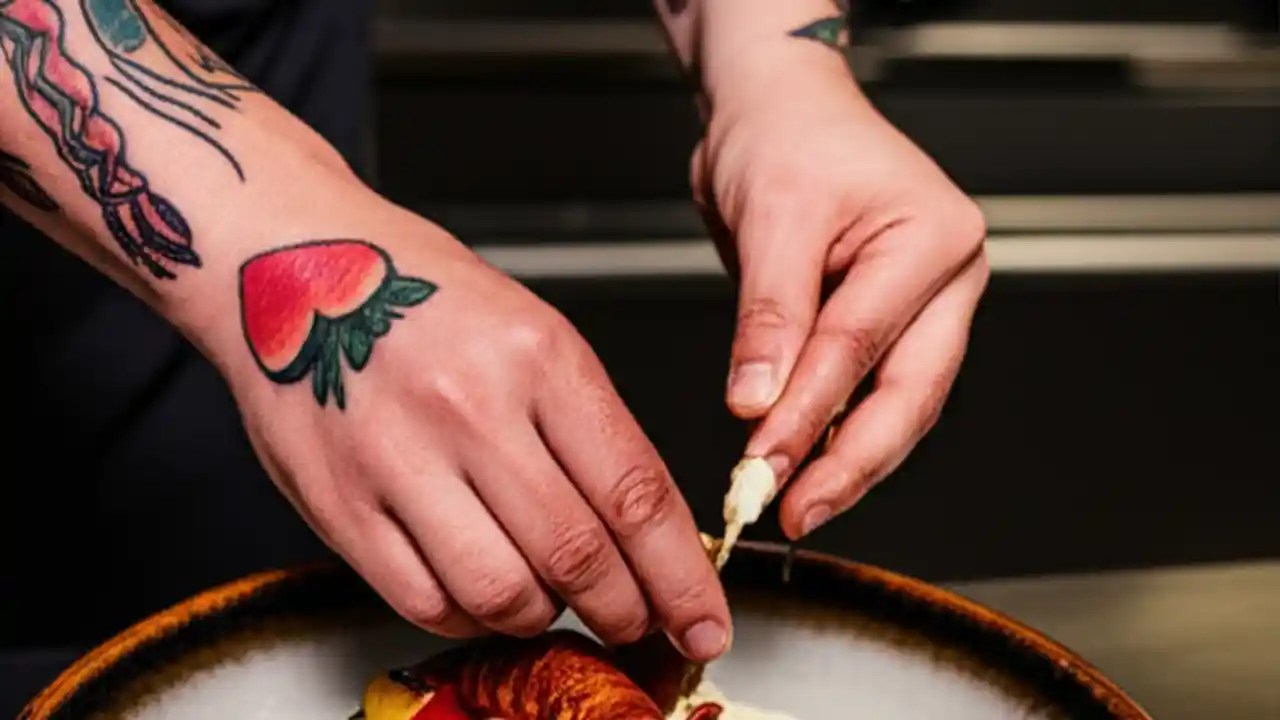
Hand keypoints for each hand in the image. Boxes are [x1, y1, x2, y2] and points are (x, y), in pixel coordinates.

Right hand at [222, 204, 729, 660]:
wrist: (288, 266)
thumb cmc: (417, 295)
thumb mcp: (531, 332)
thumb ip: (589, 429)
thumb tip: (645, 531)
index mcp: (538, 356)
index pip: (636, 493)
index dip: (680, 576)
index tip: (704, 619)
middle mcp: (470, 407)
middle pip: (579, 554)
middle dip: (627, 611)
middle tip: (639, 623)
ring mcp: (398, 459)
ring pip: (504, 593)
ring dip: (546, 616)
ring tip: (553, 598)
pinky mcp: (339, 504)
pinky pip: (425, 602)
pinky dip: (472, 618)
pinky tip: (483, 593)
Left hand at [692, 65, 988, 539]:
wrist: (776, 109)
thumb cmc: (785, 136)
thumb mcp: (772, 217)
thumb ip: (770, 316)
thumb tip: (758, 403)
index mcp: (934, 239)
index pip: (864, 344)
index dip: (810, 414)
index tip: (762, 465)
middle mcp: (944, 278)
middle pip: (908, 393)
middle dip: (850, 462)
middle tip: (797, 511)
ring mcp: (921, 305)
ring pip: (896, 403)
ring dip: (845, 458)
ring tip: (797, 503)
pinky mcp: (886, 323)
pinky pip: (869, 390)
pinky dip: (835, 430)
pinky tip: (804, 465)